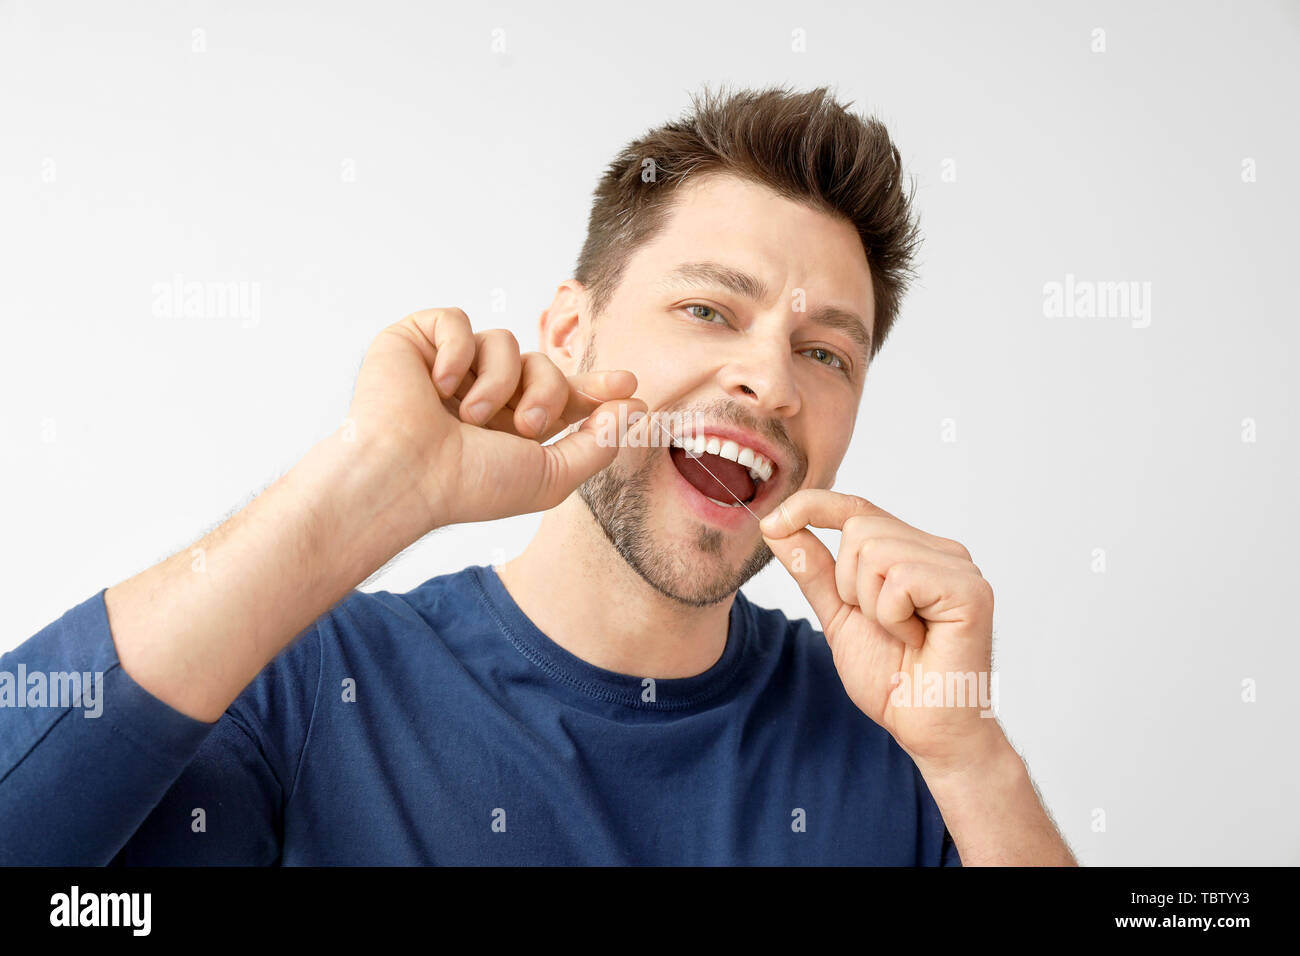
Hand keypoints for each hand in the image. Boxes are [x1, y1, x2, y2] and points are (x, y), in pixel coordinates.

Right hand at [345, 308, 644, 529]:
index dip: (596, 386)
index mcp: (510, 424)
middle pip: (542, 364)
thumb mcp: (550, 477)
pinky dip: (456, 351)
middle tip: (528, 426)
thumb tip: (634, 407)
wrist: (406, 476)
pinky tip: (439, 385)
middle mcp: (482, 392)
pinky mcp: (416, 342)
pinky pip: (457, 320)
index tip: (629, 385)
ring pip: (504, 340)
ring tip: (471, 417)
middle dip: (548, 392)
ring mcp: (449, 366)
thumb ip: (598, 445)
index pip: (562, 394)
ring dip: (498, 381)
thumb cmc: (468, 485)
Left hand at [760, 489, 1004, 774]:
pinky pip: (900, 578)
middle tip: (881, 625)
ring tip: (902, 634)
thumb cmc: (893, 678)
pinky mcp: (970, 589)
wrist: (925, 727)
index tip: (771, 524)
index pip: (857, 507)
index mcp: (912, 552)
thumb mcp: (839, 615)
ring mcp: (959, 567)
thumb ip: (813, 570)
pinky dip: (893, 616)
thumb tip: (777, 528)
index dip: (811, 506)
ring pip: (875, 549)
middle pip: (859, 526)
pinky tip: (917, 640)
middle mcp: (939, 551)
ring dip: (871, 604)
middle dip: (849, 583)